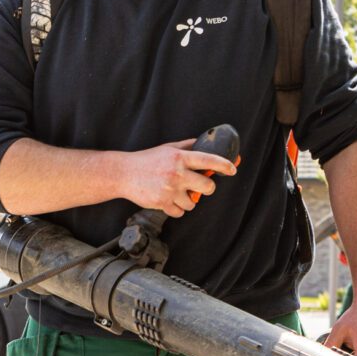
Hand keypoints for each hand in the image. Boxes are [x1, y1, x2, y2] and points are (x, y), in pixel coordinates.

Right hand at [118, 139, 237, 217]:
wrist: (124, 173)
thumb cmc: (147, 160)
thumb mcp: (167, 148)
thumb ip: (187, 146)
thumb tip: (205, 144)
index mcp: (180, 157)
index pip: (209, 160)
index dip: (225, 165)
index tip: (233, 169)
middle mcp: (177, 173)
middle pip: (208, 186)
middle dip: (207, 188)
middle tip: (200, 186)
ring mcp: (170, 189)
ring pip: (193, 202)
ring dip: (188, 200)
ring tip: (176, 193)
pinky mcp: (162, 202)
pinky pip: (180, 212)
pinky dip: (176, 208)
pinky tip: (168, 200)